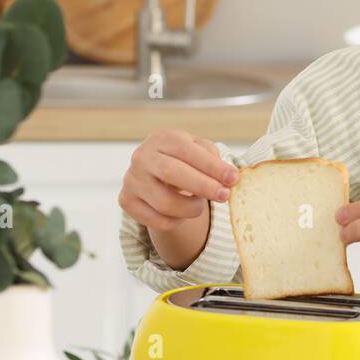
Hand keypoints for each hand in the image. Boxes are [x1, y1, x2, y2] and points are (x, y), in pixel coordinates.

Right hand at [119, 129, 238, 231]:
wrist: (156, 174)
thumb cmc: (185, 160)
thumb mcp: (199, 151)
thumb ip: (213, 159)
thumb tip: (228, 177)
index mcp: (162, 138)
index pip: (187, 150)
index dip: (212, 166)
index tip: (233, 179)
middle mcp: (142, 156)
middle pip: (172, 173)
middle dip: (203, 186)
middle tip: (224, 196)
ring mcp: (131, 179)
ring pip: (164, 202)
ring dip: (191, 208)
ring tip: (200, 205)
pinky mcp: (126, 201)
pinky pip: (157, 220)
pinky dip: (177, 221)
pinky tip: (182, 213)